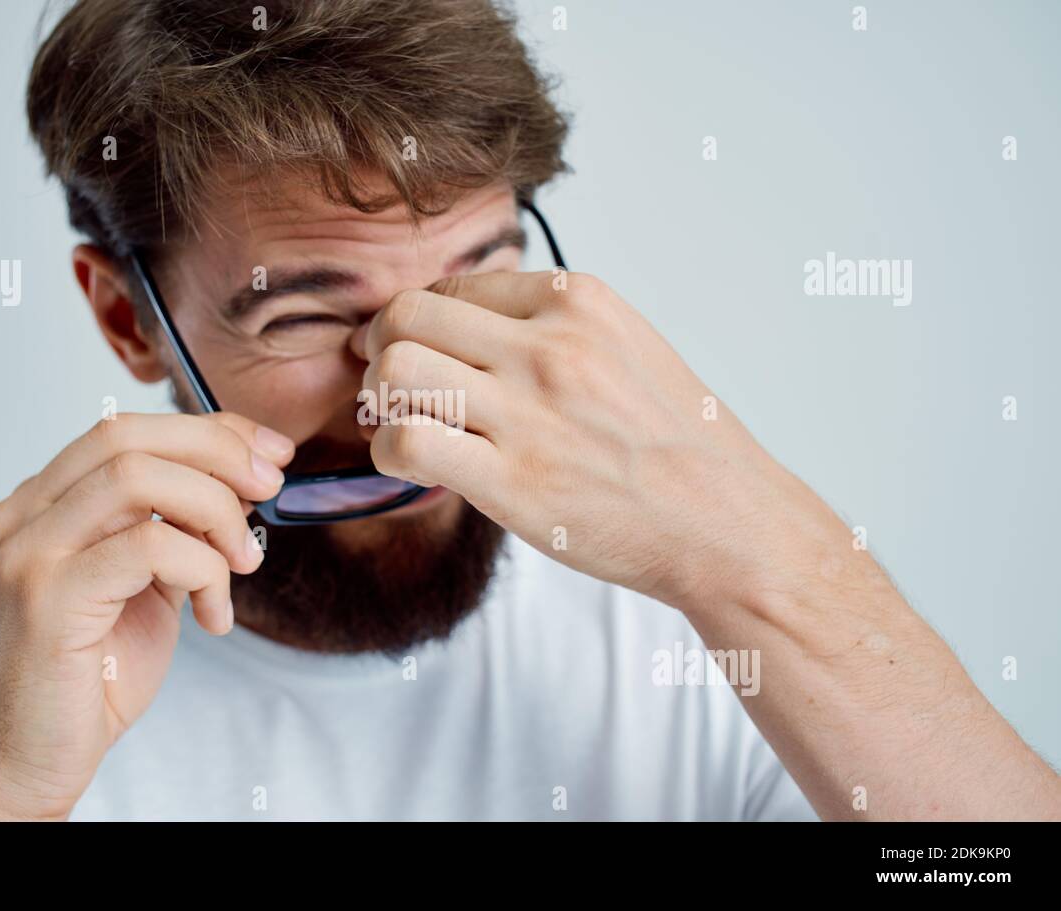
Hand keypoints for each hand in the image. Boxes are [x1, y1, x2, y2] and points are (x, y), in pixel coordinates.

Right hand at [0, 413, 292, 819]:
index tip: (268, 453)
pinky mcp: (46, 597)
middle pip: (127, 436)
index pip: (126, 429)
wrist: (28, 765)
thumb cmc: (87, 679)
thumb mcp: (145, 586)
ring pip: (137, 477)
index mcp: (41, 504)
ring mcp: (26, 552)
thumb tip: (242, 478)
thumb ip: (175, 530)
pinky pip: (149, 547)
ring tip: (244, 561)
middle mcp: (22, 516)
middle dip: (216, 451)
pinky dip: (204, 571)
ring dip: (215, 511)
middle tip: (269, 489)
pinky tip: (214, 616)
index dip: (208, 431)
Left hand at [355, 270, 813, 608]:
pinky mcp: (515, 483)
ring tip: (402, 425)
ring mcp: (532, 414)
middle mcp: (551, 346)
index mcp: (577, 301)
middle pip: (407, 316)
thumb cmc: (673, 441)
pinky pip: (407, 442)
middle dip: (379, 350)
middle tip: (388, 388)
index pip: (452, 286)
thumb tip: (465, 319)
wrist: (725, 521)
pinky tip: (416, 467)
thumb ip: (551, 324)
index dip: (418, 323)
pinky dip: (390, 452)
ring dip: (379, 401)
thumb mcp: (624, 345)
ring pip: (396, 370)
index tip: (418, 353)